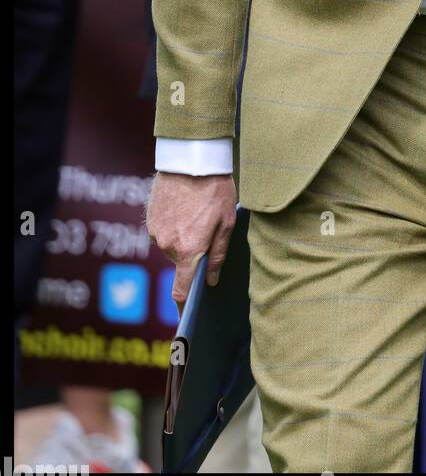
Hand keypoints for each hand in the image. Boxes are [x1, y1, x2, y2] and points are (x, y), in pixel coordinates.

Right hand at [145, 172, 236, 306]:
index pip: (180, 290)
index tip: (186, 316)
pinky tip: (185, 208)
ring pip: (171, 246)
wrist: (190, 159)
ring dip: (183, 237)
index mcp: (189, 250)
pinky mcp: (149, 218)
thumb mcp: (226, 223)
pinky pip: (162, 231)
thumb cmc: (215, 190)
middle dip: (193, 254)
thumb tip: (212, 280)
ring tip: (197, 214)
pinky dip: (173, 225)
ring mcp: (155, 232)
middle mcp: (168, 246)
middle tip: (208, 231)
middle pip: (180, 263)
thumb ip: (218, 254)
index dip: (184, 305)